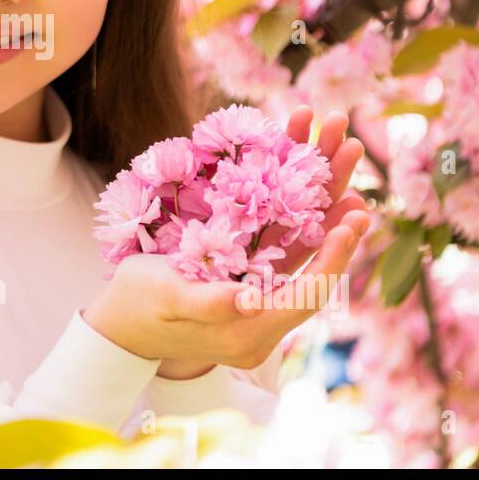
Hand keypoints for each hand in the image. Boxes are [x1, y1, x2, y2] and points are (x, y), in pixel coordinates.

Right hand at [86, 107, 371, 378]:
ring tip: (344, 149)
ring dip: (322, 193)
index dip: (333, 257)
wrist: (123, 318)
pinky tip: (313, 169)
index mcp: (250, 331)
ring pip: (302, 242)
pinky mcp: (250, 273)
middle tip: (355, 152)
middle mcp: (265, 314)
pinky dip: (300, 202)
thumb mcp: (168, 299)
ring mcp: (260, 292)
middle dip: (335, 205)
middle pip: (314, 260)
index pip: (307, 294)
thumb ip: (210, 303)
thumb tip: (251, 300)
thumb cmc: (138, 307)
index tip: (351, 217)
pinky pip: (284, 238)